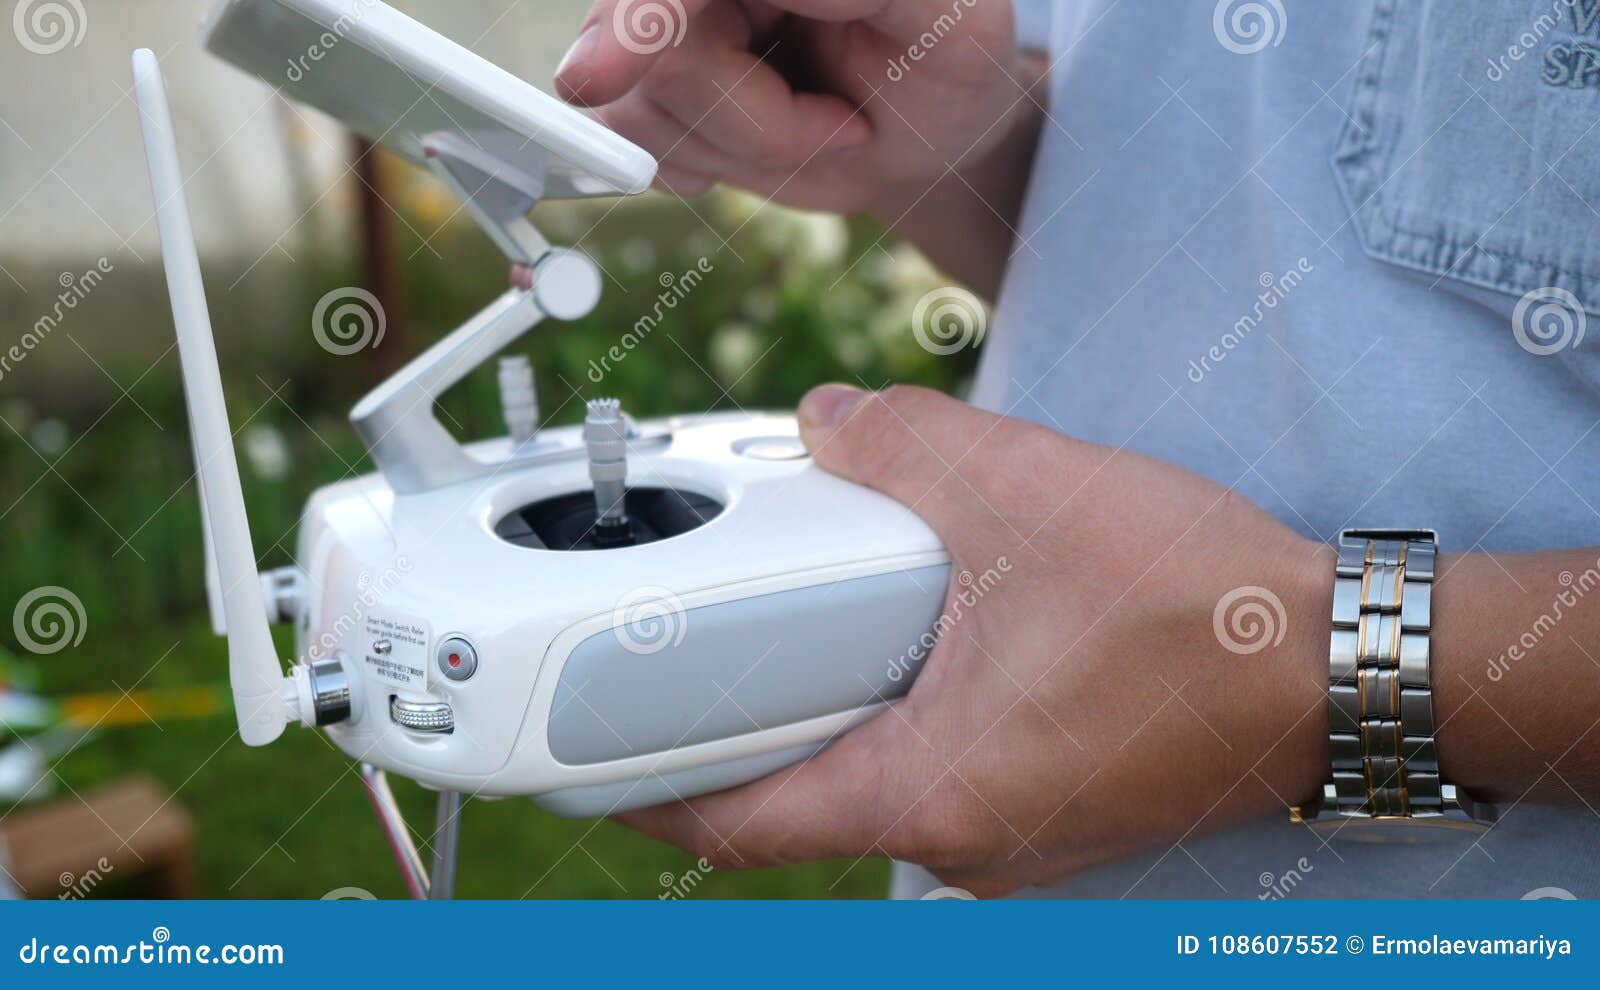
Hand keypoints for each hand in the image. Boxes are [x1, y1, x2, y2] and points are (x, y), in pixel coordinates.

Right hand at [555, 1, 1022, 210]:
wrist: (929, 134)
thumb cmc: (948, 64)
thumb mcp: (941, 15)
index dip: (637, 23)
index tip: (600, 75)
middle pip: (651, 51)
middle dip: (750, 118)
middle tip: (845, 126)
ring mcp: (665, 29)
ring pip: (638, 109)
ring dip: (743, 148)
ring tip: (821, 125)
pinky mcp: (649, 90)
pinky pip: (631, 147)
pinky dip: (706, 167)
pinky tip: (769, 146)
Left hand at [619, 384, 1335, 895]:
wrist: (1339, 667)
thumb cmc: (1209, 616)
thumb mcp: (1028, 493)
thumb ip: (903, 441)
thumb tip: (832, 418)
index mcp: (933, 790)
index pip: (738, 818)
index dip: (644, 786)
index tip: (580, 754)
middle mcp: (963, 835)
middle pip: (794, 797)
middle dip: (740, 717)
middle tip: (698, 639)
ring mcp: (1008, 829)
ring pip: (868, 777)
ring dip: (831, 701)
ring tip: (820, 612)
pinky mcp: (1043, 801)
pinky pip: (935, 763)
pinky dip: (901, 705)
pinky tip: (921, 630)